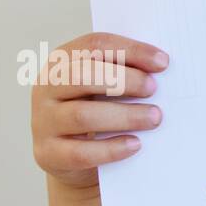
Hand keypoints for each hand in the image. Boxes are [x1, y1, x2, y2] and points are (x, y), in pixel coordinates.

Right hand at [30, 33, 166, 189]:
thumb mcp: (104, 88)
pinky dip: (111, 149)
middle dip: (124, 80)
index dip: (130, 50)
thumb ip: (123, 74)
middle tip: (153, 89)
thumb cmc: (97, 113)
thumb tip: (161, 68)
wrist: (73, 160)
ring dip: (124, 115)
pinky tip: (135, 144)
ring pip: (82, 115)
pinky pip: (80, 152)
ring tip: (154, 117)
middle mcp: (46, 88)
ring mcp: (43, 121)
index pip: (93, 45)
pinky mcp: (49, 153)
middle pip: (81, 76)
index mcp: (61, 62)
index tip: (162, 62)